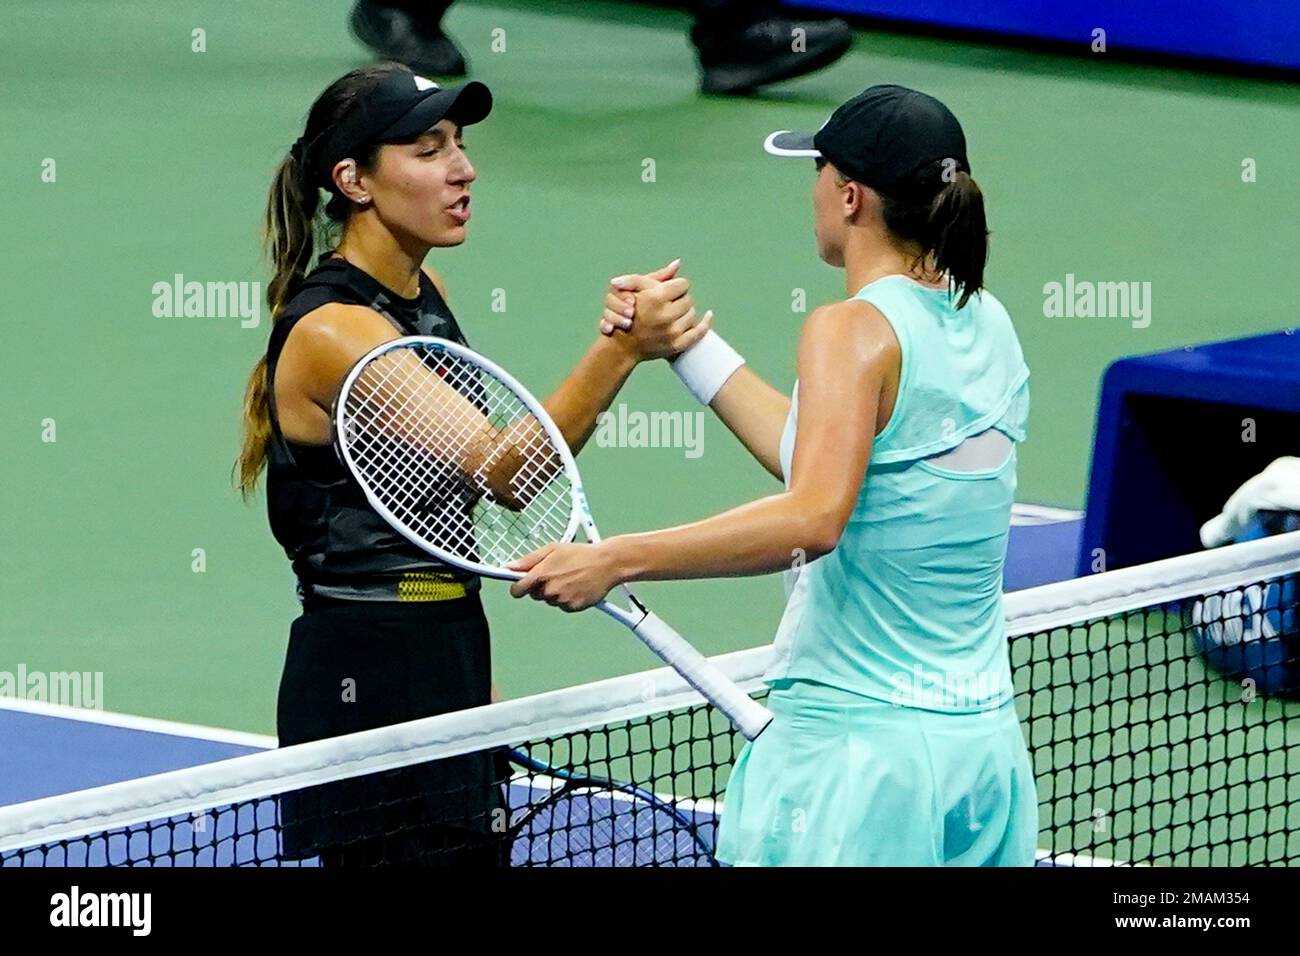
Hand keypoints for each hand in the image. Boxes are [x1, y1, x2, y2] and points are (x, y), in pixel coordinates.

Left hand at [507, 540, 622, 611]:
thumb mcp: (552, 549)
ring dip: (555, 592)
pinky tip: (576, 586)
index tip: (520, 585)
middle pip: (535, 595)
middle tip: (556, 573)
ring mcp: (562, 600)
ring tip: (570, 578)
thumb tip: (509, 566)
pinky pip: (563, 606)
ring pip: (550, 601)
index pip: (518, 589)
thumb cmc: (580, 553)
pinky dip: (567, 599)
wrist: (607, 563)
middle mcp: (550, 590)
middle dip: (541, 586)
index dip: (518, 587)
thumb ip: (528, 560)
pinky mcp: (573, 607)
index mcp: (541, 574)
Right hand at [600, 259, 712, 359]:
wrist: (622, 345)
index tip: (668, 291)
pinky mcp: (676, 345)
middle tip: (668, 303)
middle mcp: (665, 315)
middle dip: (679, 299)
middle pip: (688, 299)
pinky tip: (708, 315)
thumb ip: (658, 275)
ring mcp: (672, 332)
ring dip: (685, 311)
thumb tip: (678, 263)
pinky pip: (699, 332)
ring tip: (673, 313)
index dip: (675, 286)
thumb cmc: (627, 312)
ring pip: (692, 313)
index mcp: (656, 298)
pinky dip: (705, 323)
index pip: (682, 284)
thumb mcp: (636, 289)